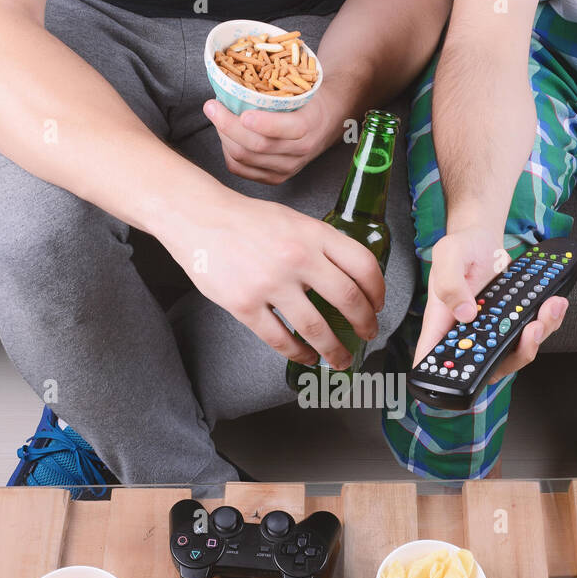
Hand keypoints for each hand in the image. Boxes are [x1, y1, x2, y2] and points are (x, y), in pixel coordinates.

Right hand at [164, 193, 382, 368]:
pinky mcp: (245, 305)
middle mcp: (297, 258)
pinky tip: (308, 357)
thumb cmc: (246, 220)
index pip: (363, 266)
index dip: (378, 291)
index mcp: (313, 234)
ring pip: (317, 329)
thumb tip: (349, 276)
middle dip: (365, 324)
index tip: (378, 305)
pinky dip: (300, 354)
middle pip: (348, 300)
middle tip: (368, 334)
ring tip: (342, 359)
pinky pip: (281, 340)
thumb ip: (321, 245)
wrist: (198, 218)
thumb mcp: (293, 220)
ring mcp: (270, 284)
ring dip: (336, 350)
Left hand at [203, 94, 337, 185]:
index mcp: (309, 124)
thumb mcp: (302, 87)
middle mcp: (299, 151)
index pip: (288, 129)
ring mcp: (287, 168)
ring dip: (224, 137)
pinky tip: (225, 136)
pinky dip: (227, 152)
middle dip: (228, 125)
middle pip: (257, 146)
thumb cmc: (308, 99)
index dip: (263, 123)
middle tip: (211, 106)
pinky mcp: (274, 178)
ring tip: (216, 117)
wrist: (326, 123)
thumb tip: (240, 69)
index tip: (243, 113)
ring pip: (244, 158)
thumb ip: (279, 84)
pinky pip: (241, 169)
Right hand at [414, 227, 569, 381]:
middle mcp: (468, 332)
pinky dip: (548, 322)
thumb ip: (450, 284)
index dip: (448, 377)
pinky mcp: (510, 321)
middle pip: (487, 365)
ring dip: (538, 336)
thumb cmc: (461, 248)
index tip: (469, 376)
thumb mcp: (448, 255)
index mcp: (443, 321)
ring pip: (515, 352)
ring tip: (549, 309)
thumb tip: (465, 314)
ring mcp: (491, 330)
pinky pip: (531, 333)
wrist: (482, 239)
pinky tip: (554, 303)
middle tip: (530, 329)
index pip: (436, 359)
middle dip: (515, 354)